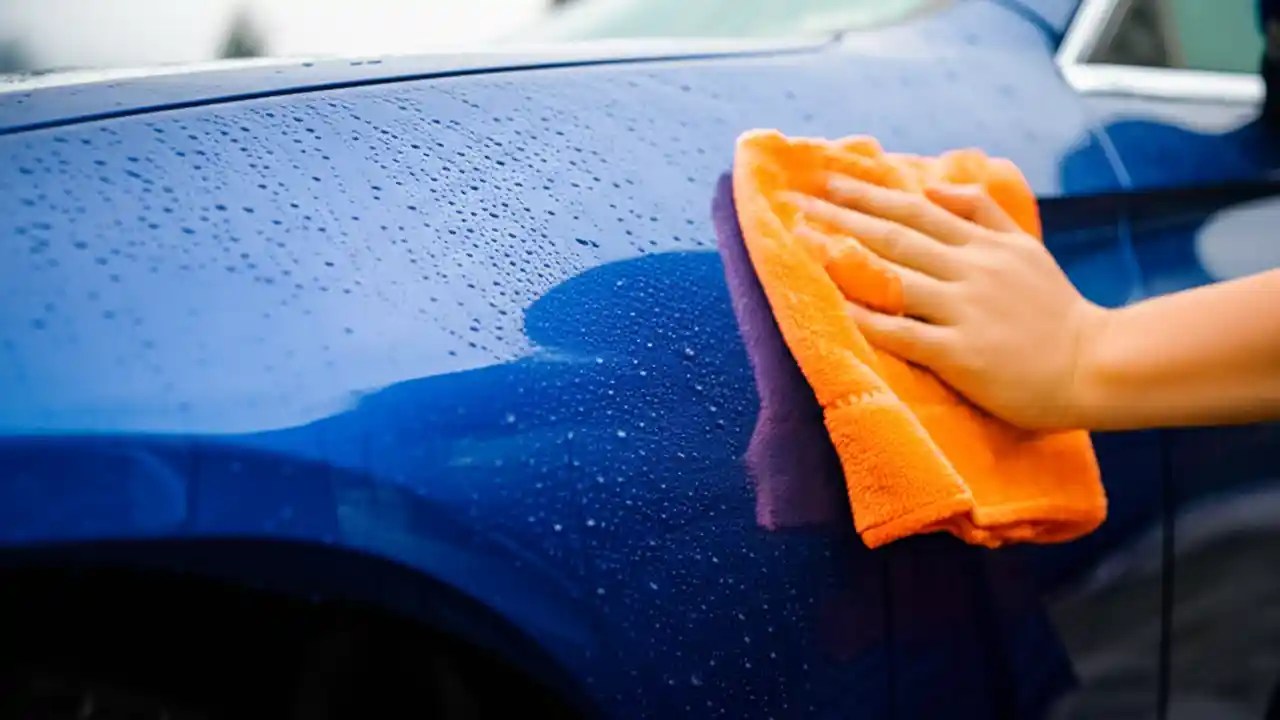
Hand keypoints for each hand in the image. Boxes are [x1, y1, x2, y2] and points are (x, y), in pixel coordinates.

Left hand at [788, 176, 1110, 429]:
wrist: (1094, 365)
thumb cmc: (1056, 310)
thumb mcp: (1025, 248)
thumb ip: (983, 213)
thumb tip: (937, 186)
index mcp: (983, 245)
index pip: (915, 209)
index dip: (867, 193)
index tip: (827, 180)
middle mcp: (970, 270)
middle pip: (896, 235)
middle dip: (843, 216)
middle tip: (796, 203)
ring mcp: (965, 311)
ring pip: (895, 277)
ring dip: (844, 258)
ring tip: (802, 243)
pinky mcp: (962, 354)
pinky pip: (905, 333)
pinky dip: (869, 320)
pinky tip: (835, 308)